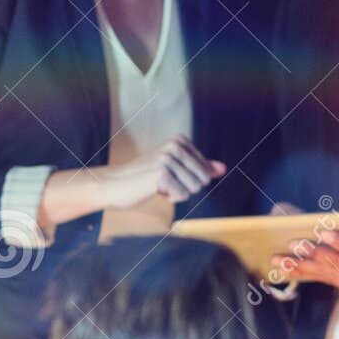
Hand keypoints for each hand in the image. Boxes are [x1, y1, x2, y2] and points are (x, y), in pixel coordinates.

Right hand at [102, 135, 226, 206]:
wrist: (114, 185)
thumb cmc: (143, 178)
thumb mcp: (175, 170)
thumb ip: (200, 168)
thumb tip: (224, 169)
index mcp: (180, 140)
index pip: (205, 171)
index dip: (189, 180)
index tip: (168, 175)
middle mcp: (175, 145)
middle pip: (203, 179)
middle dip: (186, 187)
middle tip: (163, 182)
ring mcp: (168, 158)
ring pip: (194, 188)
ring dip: (177, 192)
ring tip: (157, 185)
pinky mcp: (162, 173)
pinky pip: (182, 195)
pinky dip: (170, 198)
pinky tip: (153, 190)